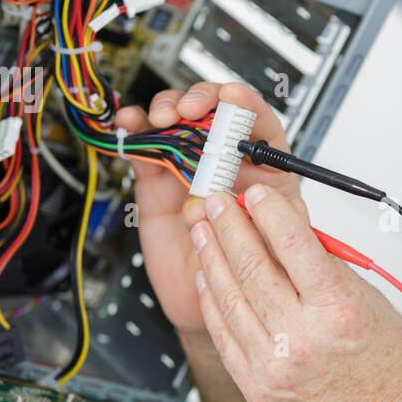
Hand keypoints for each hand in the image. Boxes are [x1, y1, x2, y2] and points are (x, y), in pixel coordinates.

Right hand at [115, 82, 306, 337]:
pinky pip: (145, 147)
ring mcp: (190, 168)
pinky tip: (130, 123)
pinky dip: (135, 130)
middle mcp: (227, 161)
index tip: (229, 99)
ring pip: (178, 121)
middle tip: (188, 111)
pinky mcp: (158, 180)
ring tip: (160, 120)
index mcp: (265, 169)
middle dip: (200, 101)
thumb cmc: (252, 270)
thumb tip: (229, 195)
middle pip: (214, 111)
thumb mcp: (270, 244)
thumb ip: (256, 216)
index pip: (259, 122)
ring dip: (167, 109)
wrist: (215, 302)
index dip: (244, 104)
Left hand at [188, 184, 401, 401]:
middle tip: (217, 202)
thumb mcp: (372, 305)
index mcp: (339, 310)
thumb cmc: (395, 375)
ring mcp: (273, 365)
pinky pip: (225, 334)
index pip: (292, 243)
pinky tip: (208, 278)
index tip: (257, 194)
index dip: (268, 211)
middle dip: (230, 226)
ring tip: (203, 231)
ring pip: (230, 297)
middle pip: (252, 266)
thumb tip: (293, 231)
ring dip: (212, 257)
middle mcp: (302, 337)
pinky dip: (213, 301)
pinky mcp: (257, 387)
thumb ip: (328, 268)